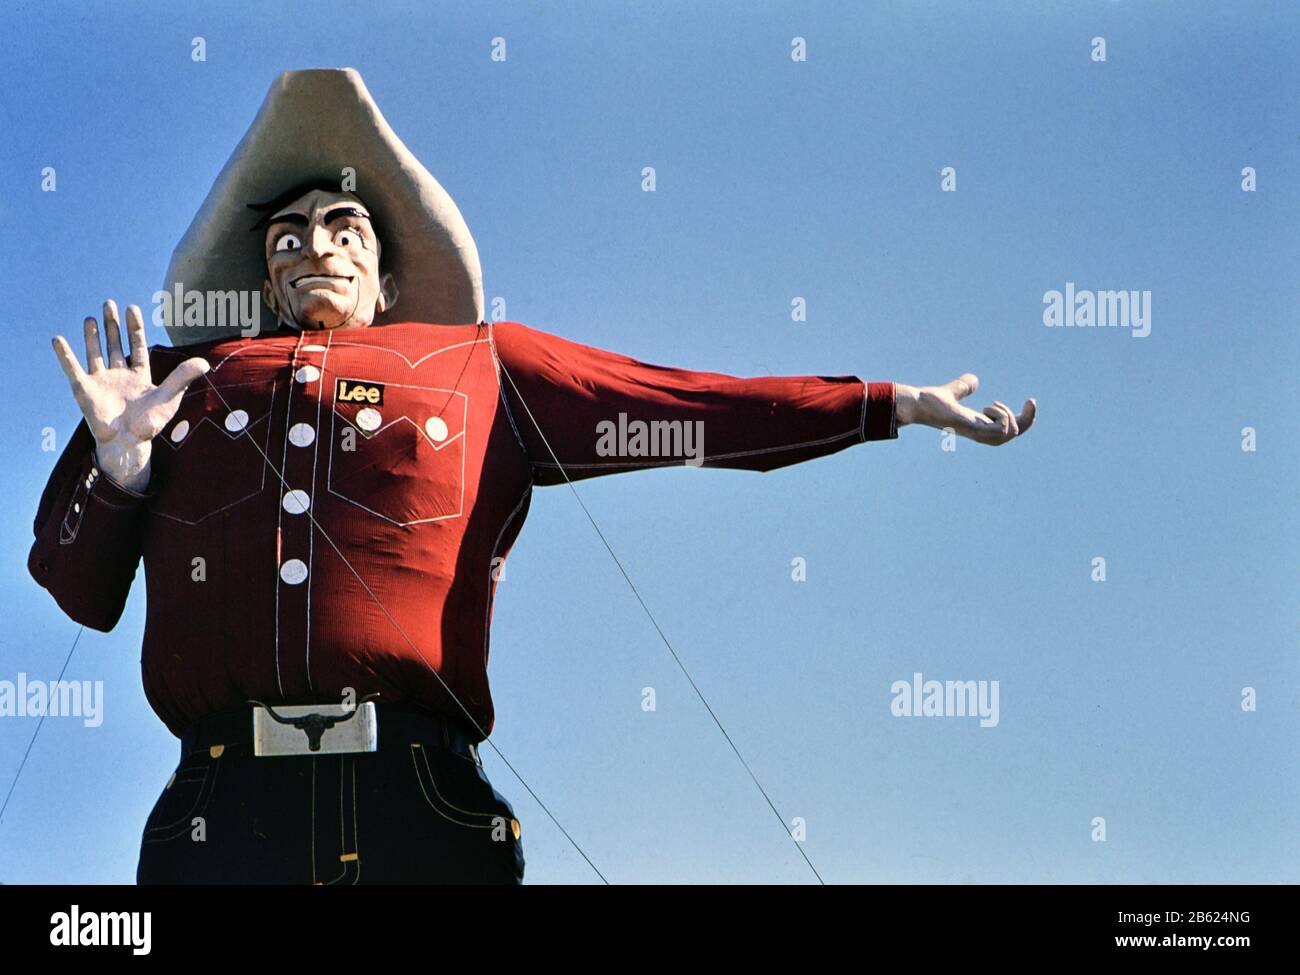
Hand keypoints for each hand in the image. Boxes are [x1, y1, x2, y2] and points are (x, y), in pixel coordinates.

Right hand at [52, 300, 210, 490]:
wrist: (127, 444)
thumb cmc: (149, 424)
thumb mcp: (169, 398)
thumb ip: (182, 378)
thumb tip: (205, 363)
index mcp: (140, 375)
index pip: (137, 345)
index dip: (134, 327)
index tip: (132, 308)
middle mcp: (120, 375)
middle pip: (115, 345)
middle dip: (113, 325)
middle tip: (109, 303)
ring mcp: (101, 381)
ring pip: (96, 353)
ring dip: (93, 336)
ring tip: (91, 318)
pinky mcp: (84, 390)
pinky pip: (72, 369)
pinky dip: (65, 355)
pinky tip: (58, 340)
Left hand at [895, 374, 1035, 445]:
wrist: (915, 405)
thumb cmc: (929, 402)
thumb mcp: (953, 392)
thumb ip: (964, 387)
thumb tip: (974, 380)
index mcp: (979, 424)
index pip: (1009, 429)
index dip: (1025, 418)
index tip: (1029, 402)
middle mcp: (980, 431)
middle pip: (1014, 434)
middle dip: (1028, 419)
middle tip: (1028, 401)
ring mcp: (976, 432)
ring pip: (1010, 433)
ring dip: (1010, 416)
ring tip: (992, 404)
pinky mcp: (971, 429)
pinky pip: (999, 431)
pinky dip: (1002, 418)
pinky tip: (987, 408)